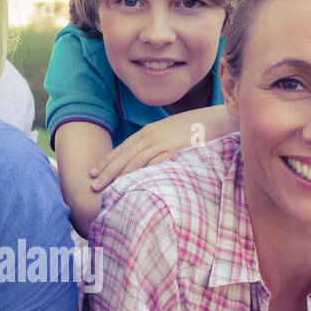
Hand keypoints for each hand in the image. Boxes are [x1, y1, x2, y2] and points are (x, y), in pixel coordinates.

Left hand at [89, 114, 203, 191]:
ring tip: (107, 189)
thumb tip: (146, 160)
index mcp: (149, 131)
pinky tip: (132, 186)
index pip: (123, 148)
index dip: (107, 161)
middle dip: (107, 171)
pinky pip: (154, 165)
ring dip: (119, 176)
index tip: (93, 172)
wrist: (218, 121)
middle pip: (124, 156)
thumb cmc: (195, 130)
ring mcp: (163, 143)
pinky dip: (142, 176)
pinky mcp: (174, 151)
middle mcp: (152, 136)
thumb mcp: (171, 133)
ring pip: (135, 162)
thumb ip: (157, 144)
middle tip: (93, 185)